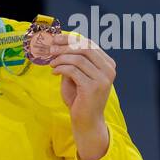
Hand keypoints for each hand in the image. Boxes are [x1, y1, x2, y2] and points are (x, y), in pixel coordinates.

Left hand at [49, 33, 114, 159]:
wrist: (86, 121)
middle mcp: (108, 69)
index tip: (56, 38)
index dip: (71, 39)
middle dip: (65, 46)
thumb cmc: (80, 99)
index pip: (89, 44)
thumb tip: (59, 45)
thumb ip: (72, 62)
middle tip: (50, 49)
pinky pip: (73, 70)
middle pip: (85, 48)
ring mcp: (102, 78)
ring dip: (61, 58)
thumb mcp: (76, 76)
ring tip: (51, 63)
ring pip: (78, 58)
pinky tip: (54, 72)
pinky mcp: (93, 87)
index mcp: (107, 64)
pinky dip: (60, 68)